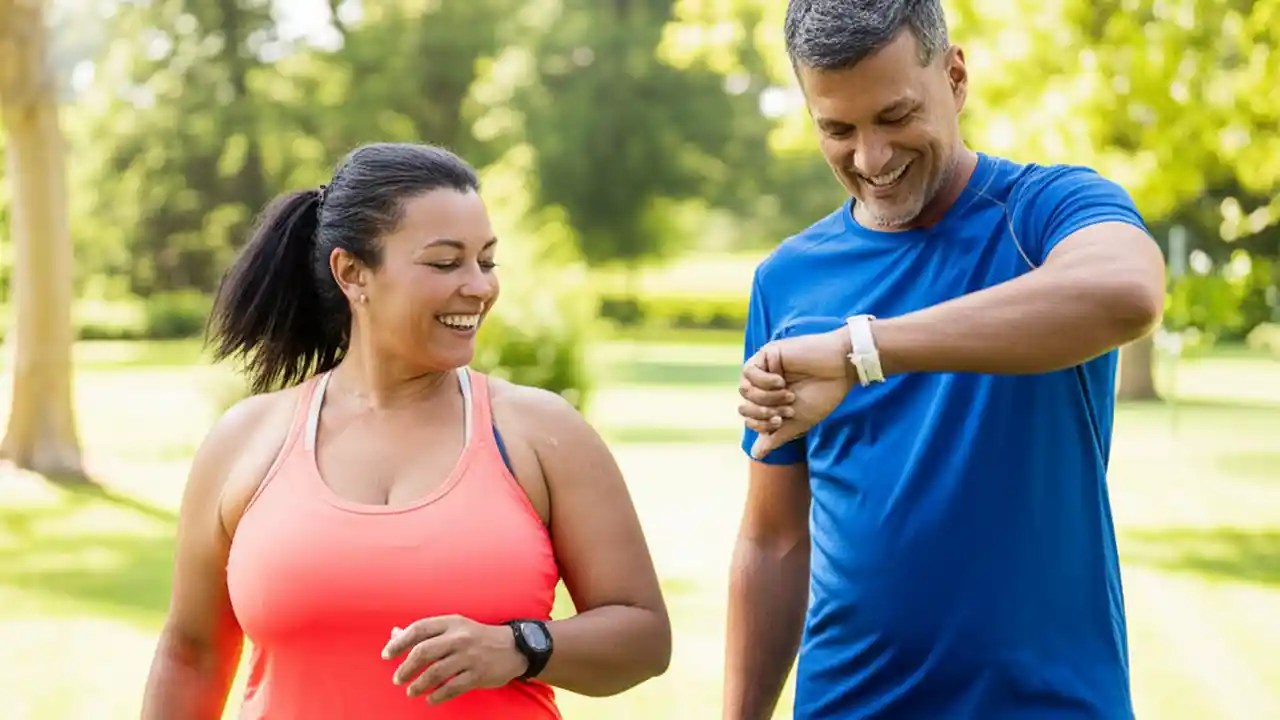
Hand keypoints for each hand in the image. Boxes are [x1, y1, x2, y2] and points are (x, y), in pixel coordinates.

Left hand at [382, 615, 527, 703]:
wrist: (514, 647)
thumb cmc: (477, 636)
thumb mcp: (454, 626)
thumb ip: (426, 631)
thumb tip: (395, 634)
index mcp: (451, 622)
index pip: (418, 629)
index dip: (399, 642)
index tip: (387, 655)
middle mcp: (459, 637)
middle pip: (423, 652)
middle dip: (405, 668)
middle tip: (397, 678)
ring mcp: (469, 657)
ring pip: (435, 672)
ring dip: (418, 684)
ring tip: (411, 691)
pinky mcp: (478, 674)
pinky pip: (452, 688)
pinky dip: (437, 696)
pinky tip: (430, 699)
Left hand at [739, 328, 854, 458]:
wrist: (840, 370)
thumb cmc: (823, 395)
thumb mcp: (797, 422)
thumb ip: (775, 437)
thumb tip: (754, 455)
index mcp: (771, 402)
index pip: (750, 419)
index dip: (761, 425)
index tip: (783, 421)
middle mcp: (764, 386)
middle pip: (744, 406)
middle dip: (764, 413)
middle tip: (787, 411)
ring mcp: (765, 369)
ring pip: (745, 390)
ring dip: (767, 398)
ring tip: (789, 395)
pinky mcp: (767, 354)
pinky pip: (749, 371)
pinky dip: (764, 381)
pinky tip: (781, 381)